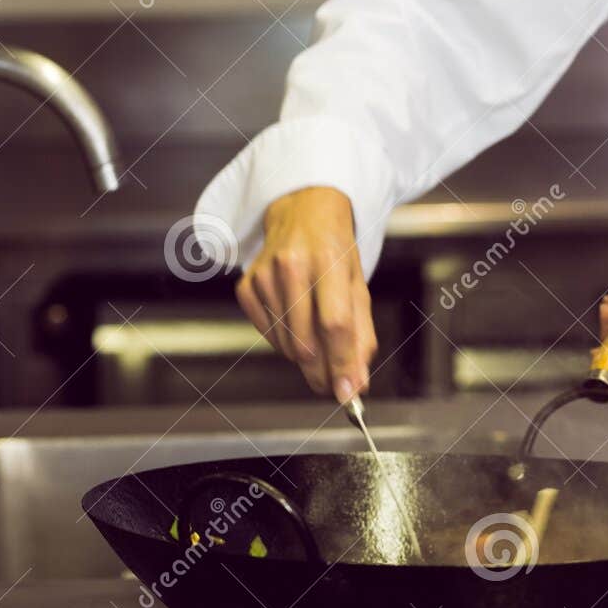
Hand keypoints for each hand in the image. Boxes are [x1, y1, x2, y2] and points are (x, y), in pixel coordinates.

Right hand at [236, 186, 377, 401]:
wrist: (301, 212)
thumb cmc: (335, 252)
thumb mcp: (357, 286)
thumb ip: (361, 337)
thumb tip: (358, 384)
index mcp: (328, 261)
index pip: (336, 324)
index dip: (342, 364)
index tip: (349, 395)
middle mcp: (292, 267)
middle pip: (308, 342)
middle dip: (324, 373)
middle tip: (336, 387)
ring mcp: (264, 276)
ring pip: (287, 345)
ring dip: (307, 358)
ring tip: (319, 340)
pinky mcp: (246, 286)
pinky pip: (269, 336)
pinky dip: (286, 343)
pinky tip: (296, 323)